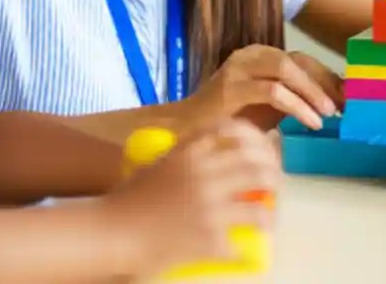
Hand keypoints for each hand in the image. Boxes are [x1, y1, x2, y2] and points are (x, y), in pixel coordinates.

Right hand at [104, 120, 281, 275]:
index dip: (257, 141)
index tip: (263, 151)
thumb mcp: (157, 164)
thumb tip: (212, 155)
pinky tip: (244, 252)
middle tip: (274, 186)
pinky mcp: (210, 238)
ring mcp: (211, 206)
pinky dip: (243, 250)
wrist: (112, 231)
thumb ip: (185, 154)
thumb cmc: (128, 199)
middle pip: (257, 166)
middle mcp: (206, 174)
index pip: (237, 133)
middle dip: (273, 175)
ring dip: (269, 214)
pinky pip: (240, 245)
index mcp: (191, 152)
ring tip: (269, 219)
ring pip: (259, 206)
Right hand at [183, 46, 342, 133]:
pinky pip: (273, 91)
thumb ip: (295, 99)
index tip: (347, 97)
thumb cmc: (230, 121)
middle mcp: (250, 55)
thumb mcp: (269, 107)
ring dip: (312, 91)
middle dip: (324, 82)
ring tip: (329, 113)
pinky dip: (297, 106)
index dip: (327, 77)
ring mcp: (239, 68)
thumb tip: (334, 103)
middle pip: (297, 60)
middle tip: (343, 105)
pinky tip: (311, 121)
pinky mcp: (232, 88)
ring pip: (286, 68)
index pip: (302, 60)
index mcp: (260, 56)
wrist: (187, 130)